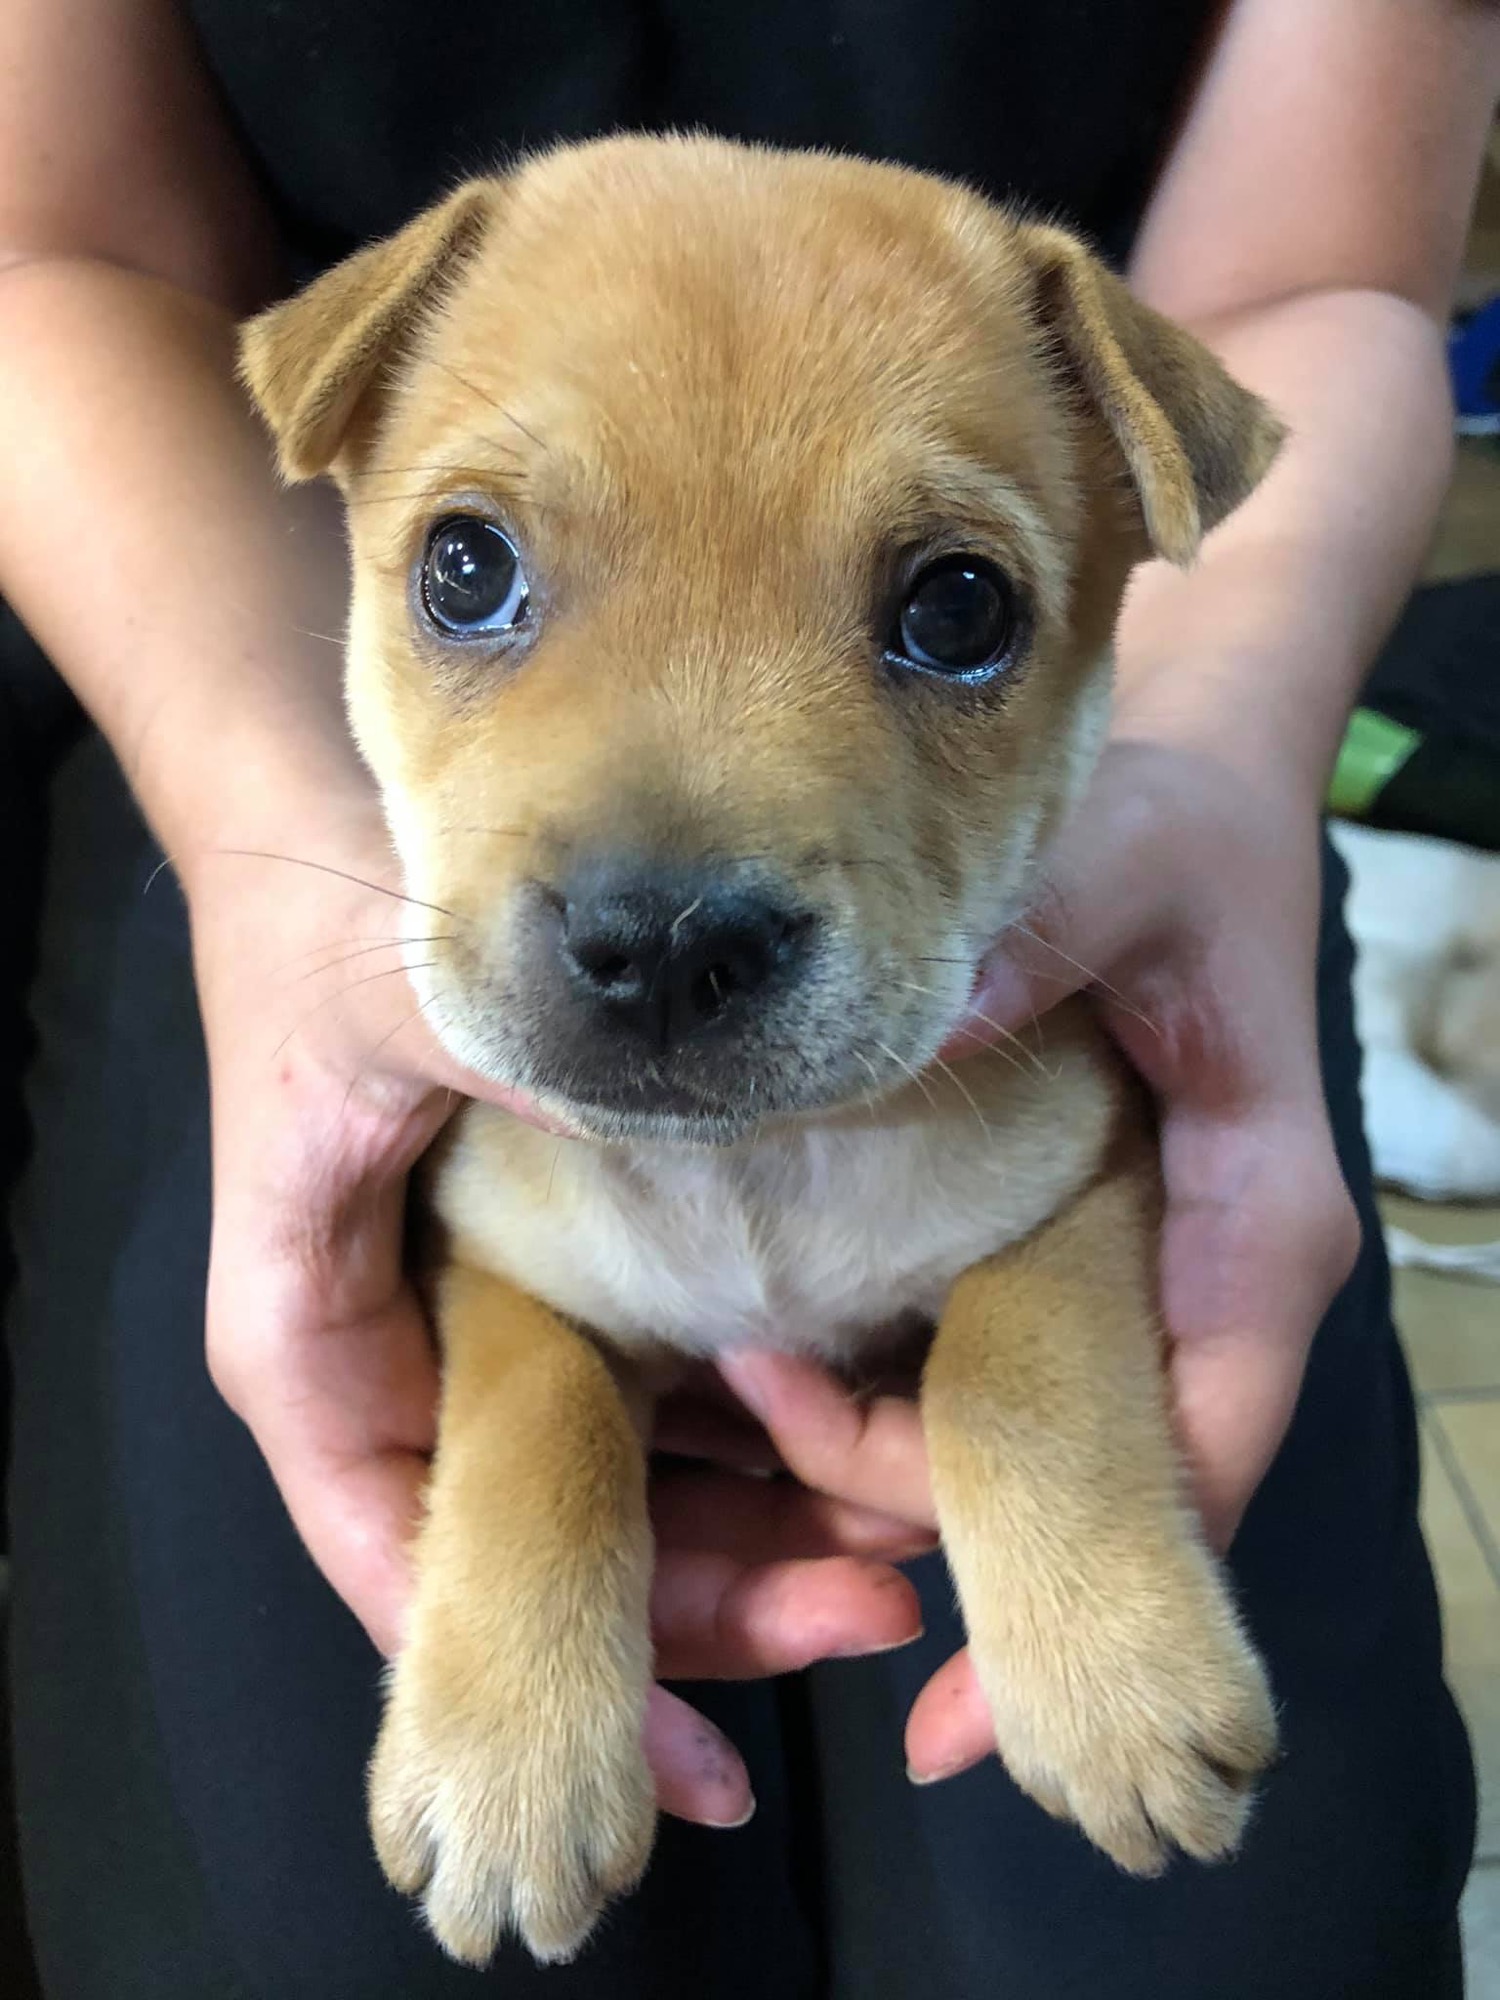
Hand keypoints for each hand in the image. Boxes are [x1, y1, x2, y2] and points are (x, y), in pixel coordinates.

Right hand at [190, 806, 928, 1829]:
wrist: (303, 830)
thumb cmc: (321, 918)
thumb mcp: (419, 995)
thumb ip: (538, 1065)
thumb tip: (707, 1117)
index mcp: (311, 1337)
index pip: (410, 1555)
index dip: (549, 1666)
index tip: (700, 1752)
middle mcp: (382, 1359)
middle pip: (531, 1549)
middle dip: (695, 1606)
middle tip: (865, 1622)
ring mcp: (459, 1321)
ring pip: (597, 1482)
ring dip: (736, 1530)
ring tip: (894, 1557)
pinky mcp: (525, 1271)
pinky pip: (627, 1392)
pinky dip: (728, 1433)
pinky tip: (847, 1439)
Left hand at [721, 721, 1359, 1783]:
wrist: (1202, 788)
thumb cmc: (1179, 837)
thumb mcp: (1110, 875)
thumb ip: (1026, 945)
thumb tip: (906, 1021)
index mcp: (1253, 1229)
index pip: (1200, 1455)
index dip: (1100, 1600)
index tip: (960, 1725)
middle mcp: (1211, 1279)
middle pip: (1110, 1489)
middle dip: (949, 1526)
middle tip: (782, 1479)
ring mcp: (1148, 1269)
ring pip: (1044, 1441)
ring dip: (902, 1462)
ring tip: (758, 1397)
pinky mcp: (1084, 1240)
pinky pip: (1002, 1362)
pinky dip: (903, 1393)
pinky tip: (787, 1365)